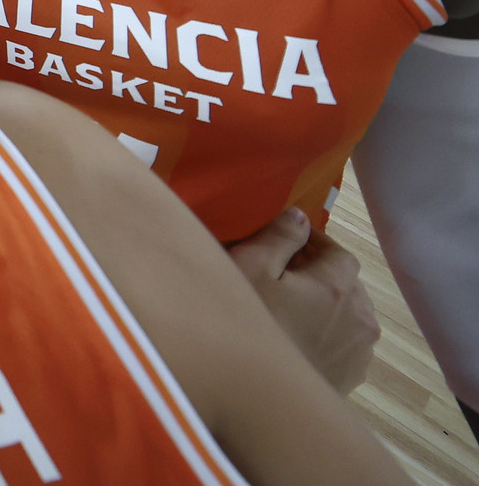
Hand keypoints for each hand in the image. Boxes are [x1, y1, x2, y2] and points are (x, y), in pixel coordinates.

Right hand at [228, 207, 379, 392]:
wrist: (256, 395)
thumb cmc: (248, 322)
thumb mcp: (249, 268)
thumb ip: (278, 237)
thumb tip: (300, 216)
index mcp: (338, 286)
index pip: (338, 252)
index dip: (314, 244)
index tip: (288, 245)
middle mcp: (361, 316)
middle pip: (347, 283)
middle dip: (321, 274)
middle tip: (284, 277)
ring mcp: (359, 350)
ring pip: (349, 314)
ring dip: (328, 305)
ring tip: (293, 309)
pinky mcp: (352, 376)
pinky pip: (346, 342)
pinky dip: (329, 334)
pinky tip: (300, 339)